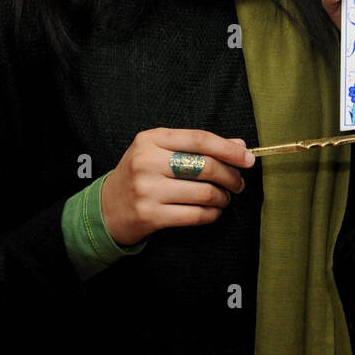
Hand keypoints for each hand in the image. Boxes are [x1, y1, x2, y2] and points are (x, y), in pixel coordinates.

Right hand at [101, 128, 254, 245]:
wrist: (106, 208)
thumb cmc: (140, 175)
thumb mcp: (161, 152)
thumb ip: (198, 147)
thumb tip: (239, 147)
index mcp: (151, 139)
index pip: (200, 139)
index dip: (229, 149)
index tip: (248, 158)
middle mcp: (147, 161)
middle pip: (205, 166)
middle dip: (231, 176)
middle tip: (238, 184)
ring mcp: (147, 189)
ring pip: (204, 193)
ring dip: (223, 198)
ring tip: (224, 198)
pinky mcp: (150, 215)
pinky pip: (195, 215)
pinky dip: (212, 214)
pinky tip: (213, 211)